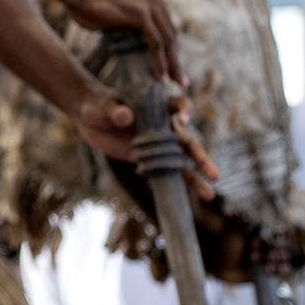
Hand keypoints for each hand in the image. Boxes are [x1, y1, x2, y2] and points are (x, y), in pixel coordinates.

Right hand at [69, 0, 182, 83]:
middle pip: (170, 31)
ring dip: (172, 63)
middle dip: (175, 57)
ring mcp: (150, 2)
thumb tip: (139, 38)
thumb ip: (133, 16)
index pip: (166, 22)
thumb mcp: (118, 6)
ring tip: (175, 82)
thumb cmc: (87, 3)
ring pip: (167, 39)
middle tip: (180, 78)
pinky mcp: (142, 14)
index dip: (170, 44)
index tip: (172, 62)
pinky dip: (159, 61)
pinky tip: (160, 76)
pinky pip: (156, 43)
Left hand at [73, 86, 213, 201]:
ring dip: (196, 178)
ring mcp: (160, 145)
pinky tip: (188, 199)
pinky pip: (168, 172)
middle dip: (200, 156)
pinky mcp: (151, 159)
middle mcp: (165, 127)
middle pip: (188, 140)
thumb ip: (115, 111)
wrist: (91, 118)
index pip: (178, 105)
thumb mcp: (104, 107)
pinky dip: (177, 184)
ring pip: (183, 161)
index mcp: (157, 107)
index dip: (184, 110)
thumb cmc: (99, 105)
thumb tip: (125, 116)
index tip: (182, 119)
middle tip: (213, 174)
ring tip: (209, 195)